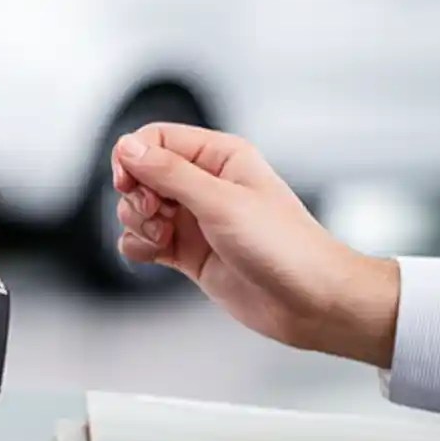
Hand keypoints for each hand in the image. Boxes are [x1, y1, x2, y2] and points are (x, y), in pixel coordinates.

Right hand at [112, 124, 399, 367]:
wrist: (311, 301)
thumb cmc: (286, 248)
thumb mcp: (222, 202)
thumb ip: (170, 173)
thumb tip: (128, 148)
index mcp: (220, 157)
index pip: (156, 139)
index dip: (133, 158)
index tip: (128, 182)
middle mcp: (205, 184)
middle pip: (141, 174)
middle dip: (136, 195)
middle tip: (156, 213)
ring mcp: (195, 219)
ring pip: (138, 208)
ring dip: (137, 223)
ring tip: (164, 238)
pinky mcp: (189, 252)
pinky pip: (144, 240)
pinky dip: (140, 246)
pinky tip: (157, 254)